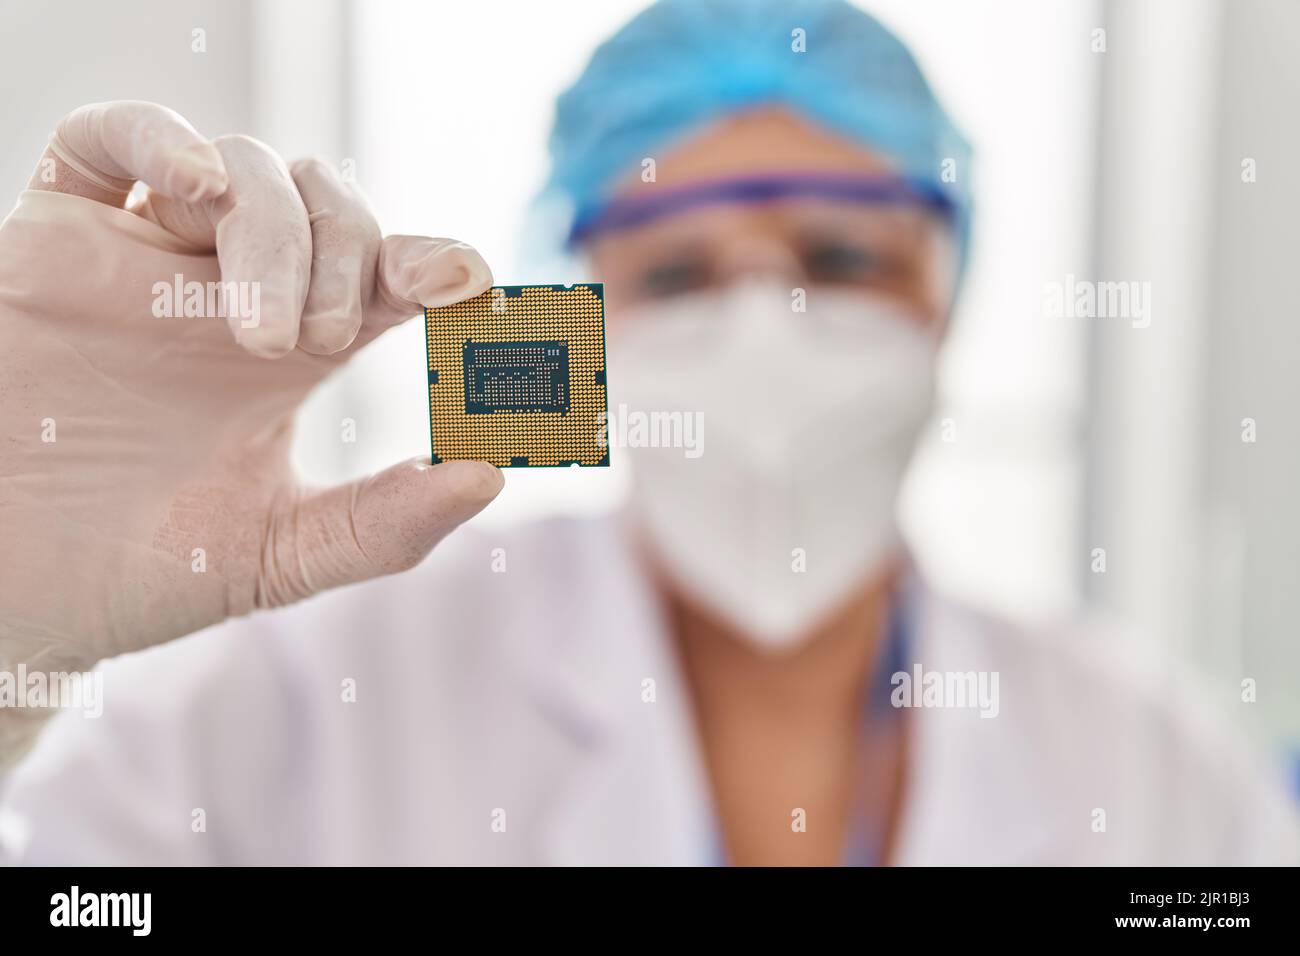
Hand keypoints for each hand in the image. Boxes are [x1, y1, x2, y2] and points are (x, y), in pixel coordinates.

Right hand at [0, 101, 502, 674]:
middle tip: (320, 343)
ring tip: (263, 338)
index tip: (469, 281)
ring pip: (242, 169)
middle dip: (347, 253)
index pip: (384, 272)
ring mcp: (147, 258)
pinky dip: (157, 137)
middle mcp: (231, 291)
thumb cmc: (148, 575)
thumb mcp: (282, 554)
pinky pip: (105, 138)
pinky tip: (195, 185)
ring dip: (276, 232)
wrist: (15, 597)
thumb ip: (383, 524)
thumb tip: (491, 474)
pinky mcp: (56, 239)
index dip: (434, 260)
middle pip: (325, 202)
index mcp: (297, 349)